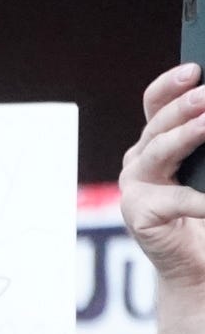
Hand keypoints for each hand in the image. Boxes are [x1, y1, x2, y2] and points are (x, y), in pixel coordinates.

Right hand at [122, 64, 204, 292]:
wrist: (196, 263)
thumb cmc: (204, 213)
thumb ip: (203, 142)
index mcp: (153, 143)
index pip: (155, 104)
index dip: (169, 86)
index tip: (194, 69)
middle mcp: (139, 161)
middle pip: (158, 124)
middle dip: (184, 106)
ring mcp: (135, 187)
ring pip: (158, 151)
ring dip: (186, 135)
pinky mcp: (139, 214)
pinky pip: (175, 199)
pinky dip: (200, 198)